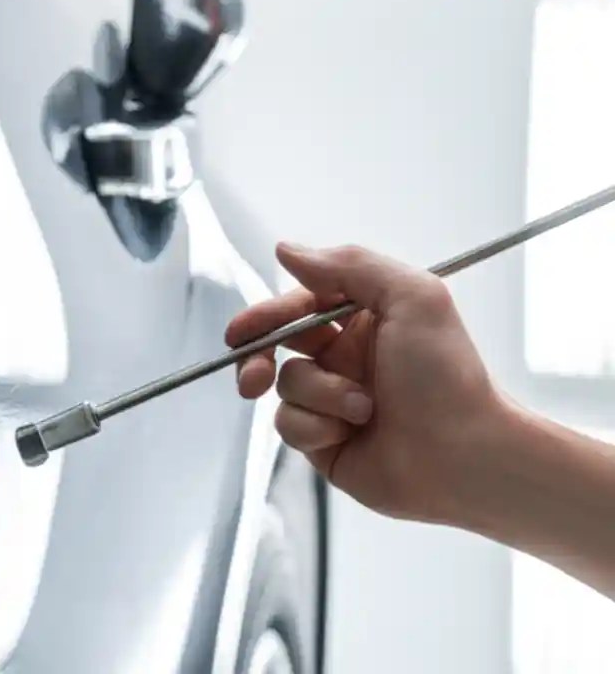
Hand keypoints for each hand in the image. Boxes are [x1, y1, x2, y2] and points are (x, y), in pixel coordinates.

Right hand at [226, 243, 504, 523]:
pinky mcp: (325, 442)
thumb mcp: (412, 297)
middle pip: (275, 345)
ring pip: (286, 386)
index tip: (242, 330)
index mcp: (365, 320)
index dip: (266, 314)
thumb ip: (350, 266)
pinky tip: (349, 434)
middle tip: (252, 377)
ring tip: (361, 409)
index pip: (299, 305)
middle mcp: (346, 358)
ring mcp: (333, 401)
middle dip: (256, 356)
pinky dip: (315, 427)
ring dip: (319, 395)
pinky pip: (291, 425)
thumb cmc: (447, 376)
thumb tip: (287, 250)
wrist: (464, 456)